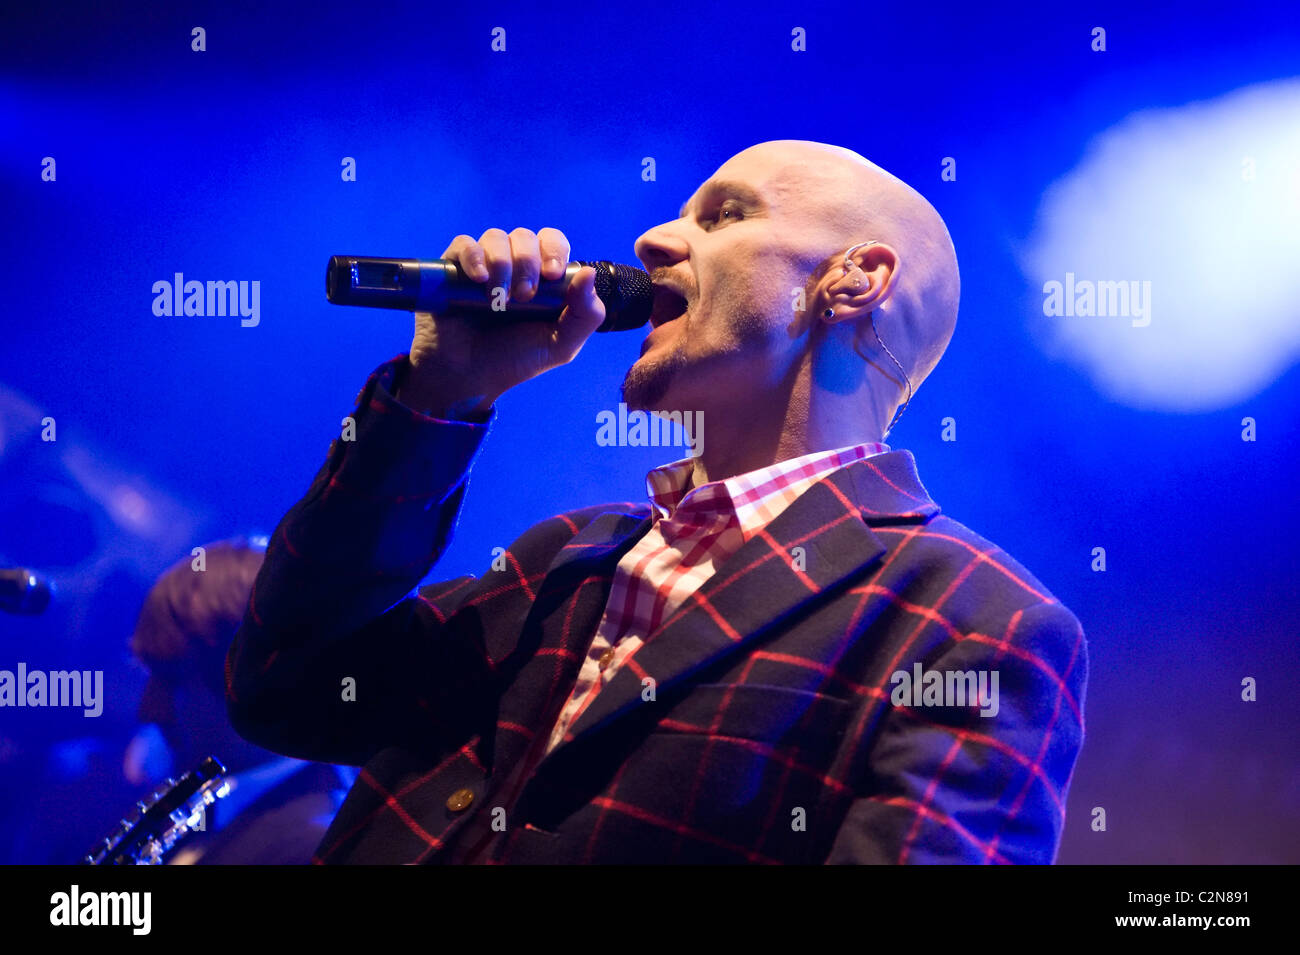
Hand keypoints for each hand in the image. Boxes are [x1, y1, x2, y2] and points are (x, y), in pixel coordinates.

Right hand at [398, 227, 605, 418]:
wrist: (469, 376)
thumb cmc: (515, 360)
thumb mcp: (560, 345)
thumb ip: (586, 315)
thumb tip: (590, 273)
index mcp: (541, 278)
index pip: (552, 242)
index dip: (554, 250)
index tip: (551, 275)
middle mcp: (513, 266)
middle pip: (525, 237)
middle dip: (528, 262)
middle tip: (524, 296)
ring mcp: (484, 265)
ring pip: (495, 238)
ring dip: (502, 263)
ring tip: (499, 297)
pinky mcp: (454, 269)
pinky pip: (464, 244)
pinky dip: (473, 257)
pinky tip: (479, 279)